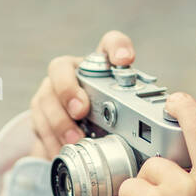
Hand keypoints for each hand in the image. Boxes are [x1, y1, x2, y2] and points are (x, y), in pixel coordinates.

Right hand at [27, 30, 135, 160]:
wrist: (77, 131)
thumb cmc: (106, 119)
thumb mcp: (124, 115)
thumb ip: (135, 112)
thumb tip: (159, 130)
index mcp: (99, 66)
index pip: (110, 43)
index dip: (117, 47)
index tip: (125, 60)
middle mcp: (71, 72)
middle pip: (60, 68)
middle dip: (69, 90)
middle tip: (81, 110)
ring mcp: (50, 90)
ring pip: (45, 98)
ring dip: (58, 120)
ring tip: (74, 139)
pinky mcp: (39, 112)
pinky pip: (37, 122)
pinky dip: (49, 139)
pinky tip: (60, 151)